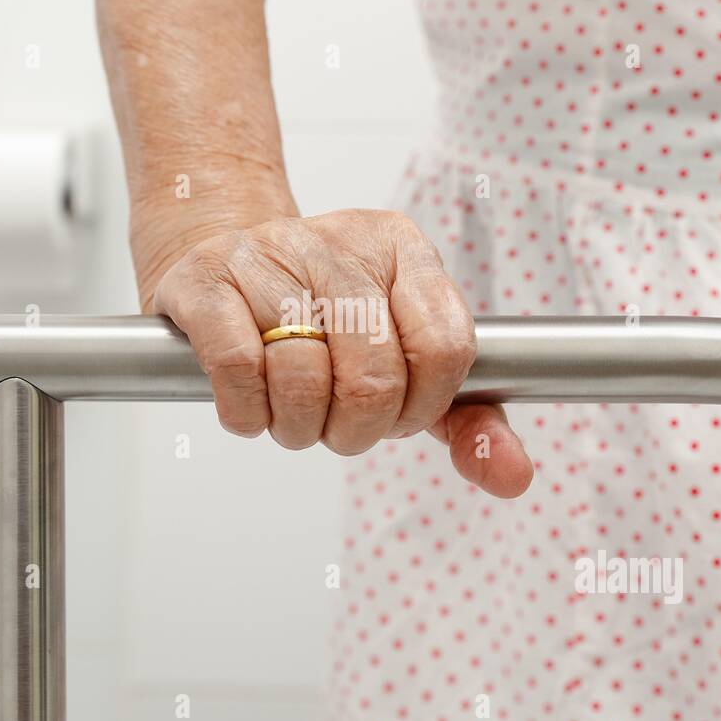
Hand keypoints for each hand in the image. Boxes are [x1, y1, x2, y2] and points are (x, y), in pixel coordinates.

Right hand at [151, 209, 533, 497]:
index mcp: (402, 250)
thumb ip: (465, 417)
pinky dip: (247, 413)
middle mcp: (340, 243)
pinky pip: (240, 372)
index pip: (444, 349)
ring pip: (302, 380)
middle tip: (334, 422)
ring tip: (290, 411)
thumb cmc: (322, 317)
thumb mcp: (405, 351)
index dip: (420, 407)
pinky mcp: (206, 280)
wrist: (220, 255)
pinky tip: (250, 402)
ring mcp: (269, 256)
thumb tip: (513, 477)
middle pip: (373, 378)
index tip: (396, 413)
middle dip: (353, 430)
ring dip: (295, 427)